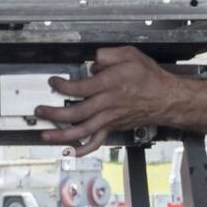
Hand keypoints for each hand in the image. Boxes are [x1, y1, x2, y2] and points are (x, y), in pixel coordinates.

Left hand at [35, 46, 177, 155]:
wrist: (167, 99)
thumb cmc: (150, 78)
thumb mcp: (131, 55)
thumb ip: (109, 55)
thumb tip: (93, 60)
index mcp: (111, 85)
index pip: (80, 87)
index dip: (63, 86)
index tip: (53, 82)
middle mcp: (108, 104)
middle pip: (77, 112)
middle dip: (55, 113)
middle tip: (40, 110)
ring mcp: (110, 118)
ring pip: (83, 130)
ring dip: (62, 134)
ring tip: (45, 134)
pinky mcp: (112, 126)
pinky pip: (96, 141)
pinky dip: (82, 149)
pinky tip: (69, 151)